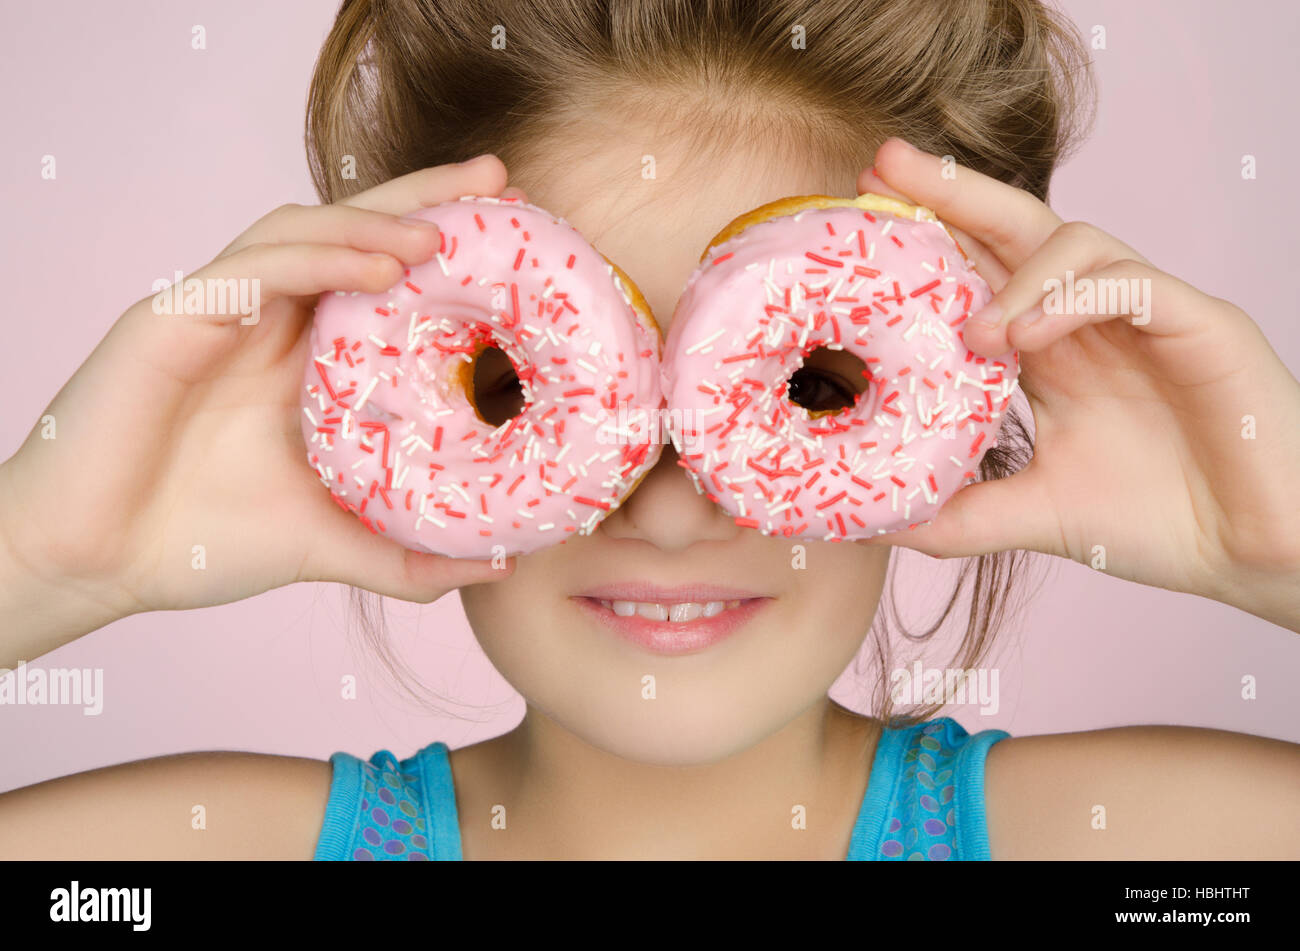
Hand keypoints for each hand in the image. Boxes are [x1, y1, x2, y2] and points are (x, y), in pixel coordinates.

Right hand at [0, 156, 524, 646]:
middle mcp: (268, 321)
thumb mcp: (330, 544)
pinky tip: (379, 265)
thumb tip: (497, 564)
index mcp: (304, 357)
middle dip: (427, 197)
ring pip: (303, 232)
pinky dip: (318, 257)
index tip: (518, 233)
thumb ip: (405, 555)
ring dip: (376, 221)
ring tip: (443, 233)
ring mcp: (220, 313)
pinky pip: (252, 270)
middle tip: (500, 177)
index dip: (446, 244)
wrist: (97, 564)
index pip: (382, 274)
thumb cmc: (201, 540)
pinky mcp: (173, 318)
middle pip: (353, 231)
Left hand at [858, 139, 1299, 630]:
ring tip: (975, 328)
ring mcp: (1148, 316)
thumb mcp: (1036, 514)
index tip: (861, 215)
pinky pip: (1132, 284)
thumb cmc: (1160, 522)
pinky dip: (1075, 298)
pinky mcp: (1200, 326)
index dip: (928, 238)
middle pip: (1018, 228)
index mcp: (1054, 351)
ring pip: (1078, 241)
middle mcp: (1093, 320)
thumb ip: (961, 515)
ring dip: (1016, 272)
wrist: (1254, 554)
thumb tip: (878, 525)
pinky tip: (1030, 336)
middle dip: (951, 193)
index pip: (983, 271)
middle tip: (882, 166)